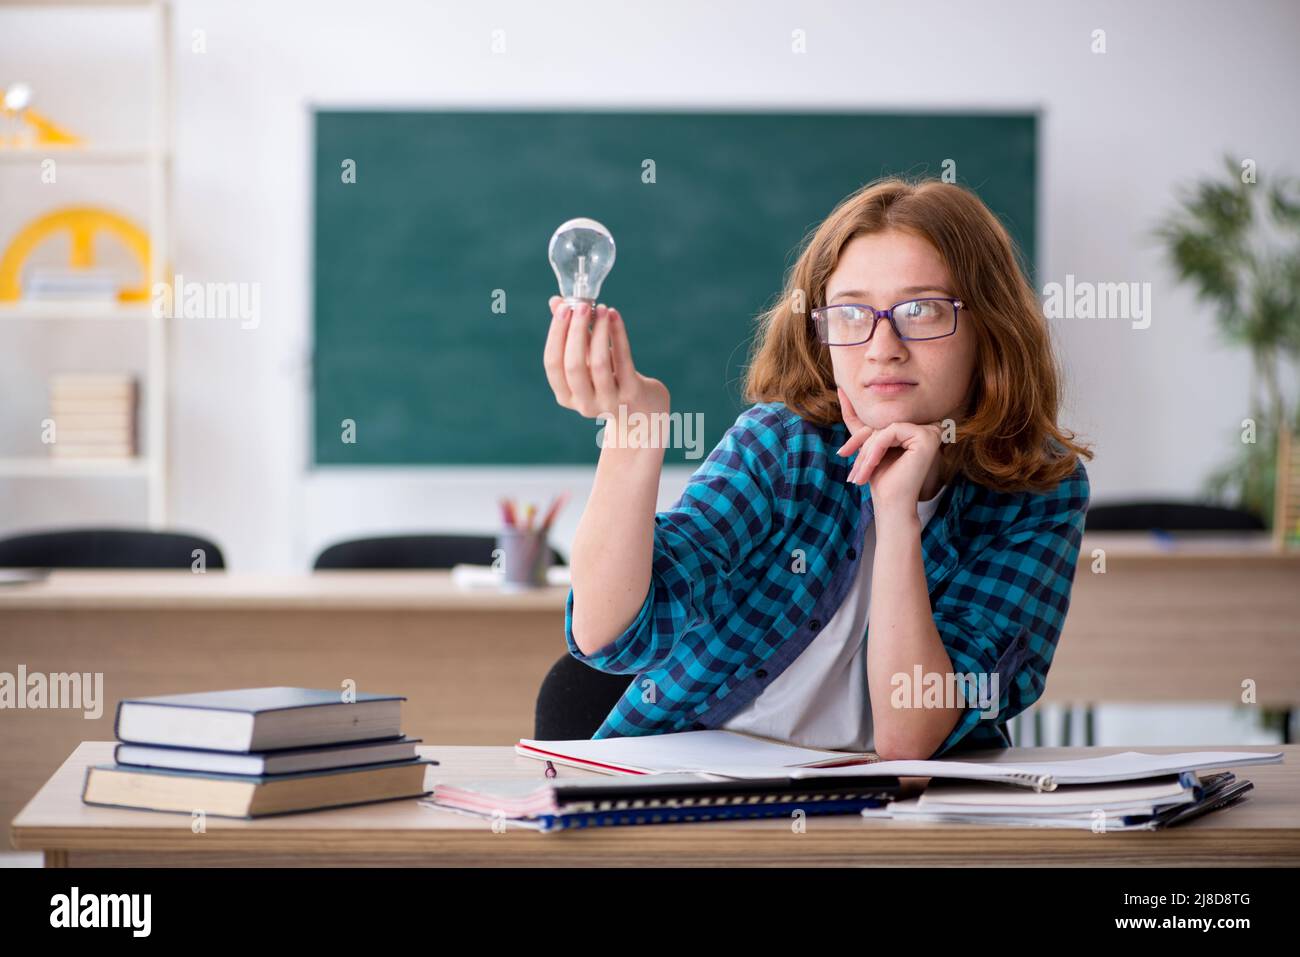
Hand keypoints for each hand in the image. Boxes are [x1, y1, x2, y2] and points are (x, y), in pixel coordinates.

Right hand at [544, 296, 669, 420]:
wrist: (644, 410)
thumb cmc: (610, 380)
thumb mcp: (587, 360)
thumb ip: (571, 334)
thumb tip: (556, 302)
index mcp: (566, 396)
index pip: (552, 364)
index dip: (556, 335)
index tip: (563, 309)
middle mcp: (584, 404)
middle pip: (573, 365)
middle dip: (576, 331)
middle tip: (582, 306)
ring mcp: (608, 402)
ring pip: (599, 363)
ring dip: (599, 331)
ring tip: (602, 308)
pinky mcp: (631, 394)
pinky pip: (623, 360)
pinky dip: (618, 334)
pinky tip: (615, 316)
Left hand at [836, 386, 943, 515]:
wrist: (892, 504)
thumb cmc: (881, 478)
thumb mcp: (865, 445)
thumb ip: (857, 419)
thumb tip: (841, 390)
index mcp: (915, 429)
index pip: (880, 423)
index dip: (858, 437)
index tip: (842, 451)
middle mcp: (927, 427)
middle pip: (882, 424)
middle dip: (860, 444)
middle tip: (847, 463)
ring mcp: (931, 430)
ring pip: (885, 428)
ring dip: (867, 450)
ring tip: (860, 473)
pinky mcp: (928, 436)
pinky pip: (891, 431)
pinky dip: (876, 449)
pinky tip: (871, 466)